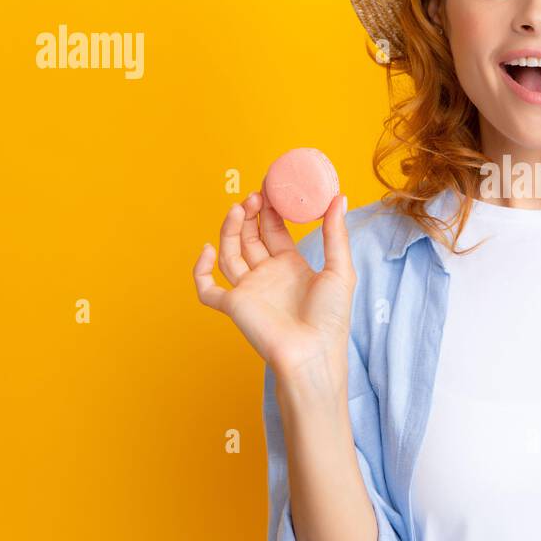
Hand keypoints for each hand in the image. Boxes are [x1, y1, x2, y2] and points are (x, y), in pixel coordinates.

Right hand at [193, 187, 354, 386]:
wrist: (314, 354)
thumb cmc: (331, 318)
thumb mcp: (340, 269)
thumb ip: (336, 233)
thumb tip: (339, 196)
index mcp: (291, 265)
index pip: (274, 229)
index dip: (271, 208)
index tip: (271, 186)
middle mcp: (267, 275)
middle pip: (250, 236)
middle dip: (250, 213)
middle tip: (256, 194)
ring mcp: (249, 289)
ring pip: (229, 252)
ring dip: (230, 228)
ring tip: (239, 207)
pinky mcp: (233, 306)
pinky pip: (207, 289)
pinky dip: (200, 270)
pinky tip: (208, 249)